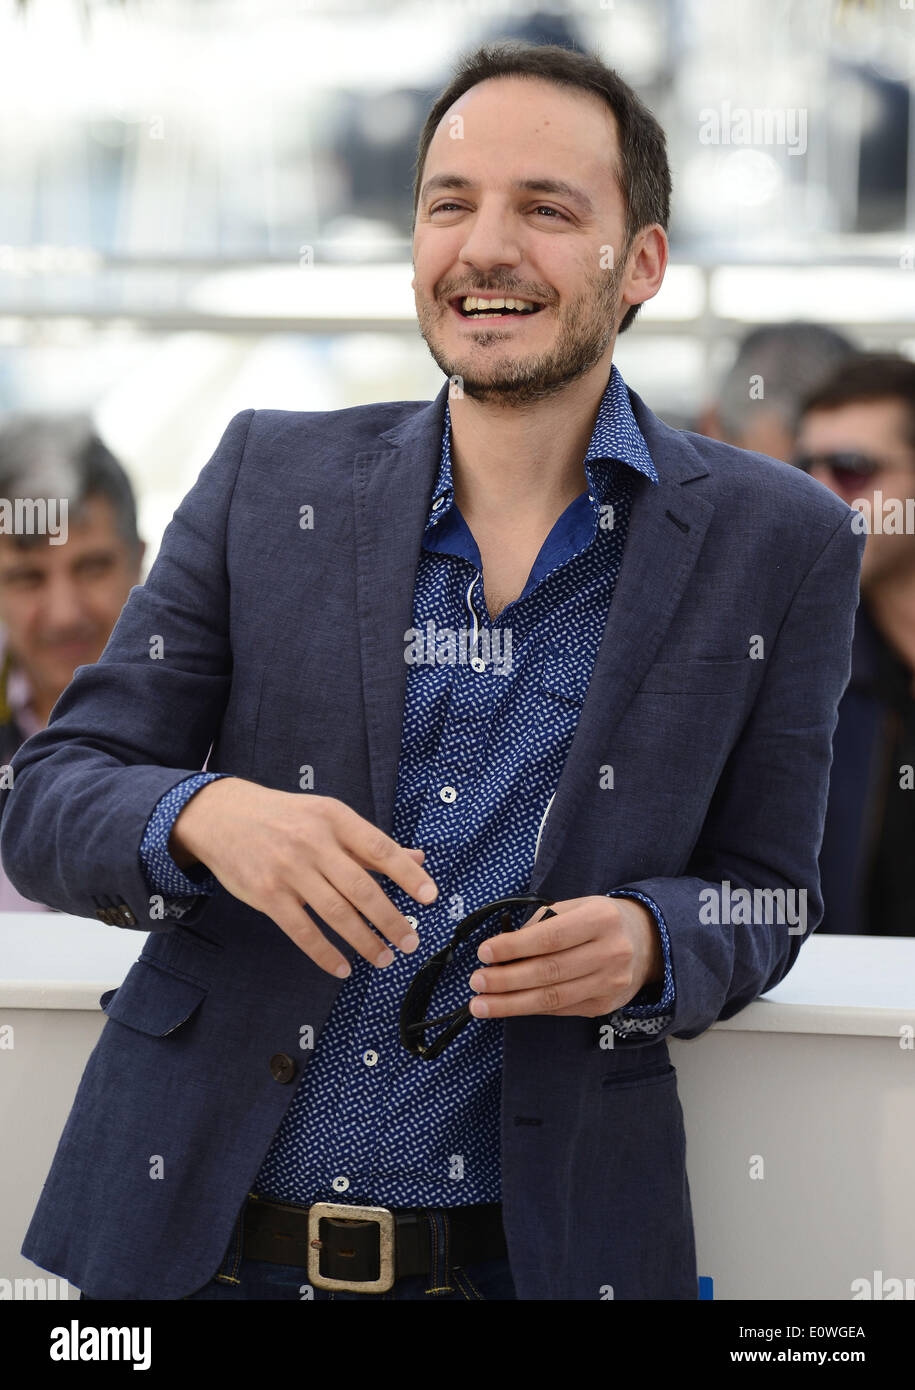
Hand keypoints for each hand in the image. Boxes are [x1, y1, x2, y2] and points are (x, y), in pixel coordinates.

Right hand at [168, 777, 436, 977]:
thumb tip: (418, 859)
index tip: (430, 897)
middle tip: (411, 942)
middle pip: (361, 888)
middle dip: (390, 919)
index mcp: (334, 818)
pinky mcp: (266, 895)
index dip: (407, 874)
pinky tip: (343, 967)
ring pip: (336, 913)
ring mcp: (288, 870)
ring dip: (364, 940)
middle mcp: (313, 843)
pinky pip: (302, 931)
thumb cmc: (284, 818)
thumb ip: (370, 843)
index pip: (379, 848)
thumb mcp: (328, 817)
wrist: (222, 816)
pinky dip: (325, 953)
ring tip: (384, 958)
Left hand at [466, 895, 662, 1017]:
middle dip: (506, 980)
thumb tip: (505, 950)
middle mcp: (609, 952)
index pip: (550, 937)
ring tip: (480, 1004)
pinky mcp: (604, 1005)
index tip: (484, 953)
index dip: (514, 947)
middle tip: (476, 982)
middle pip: (549, 972)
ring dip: (511, 1003)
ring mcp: (609, 983)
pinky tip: (508, 1006)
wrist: (648, 942)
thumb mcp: (575, 907)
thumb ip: (542, 923)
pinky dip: (530, 1008)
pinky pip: (560, 1009)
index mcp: (600, 919)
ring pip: (553, 998)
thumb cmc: (599, 920)